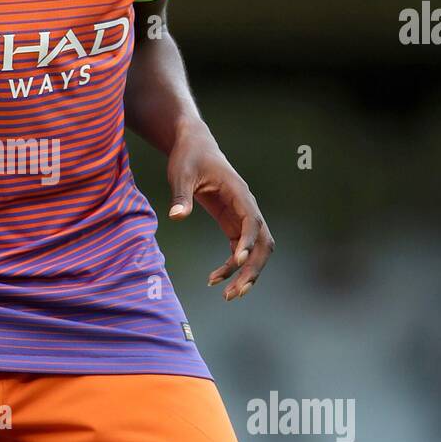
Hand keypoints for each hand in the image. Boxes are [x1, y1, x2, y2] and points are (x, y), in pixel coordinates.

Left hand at [166, 122, 274, 299]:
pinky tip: (215, 279)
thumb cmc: (189, 157)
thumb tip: (177, 217)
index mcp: (239, 192)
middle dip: (253, 268)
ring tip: (228, 295)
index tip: (237, 260)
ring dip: (246, 273)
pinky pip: (239, 249)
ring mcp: (241, 217)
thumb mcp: (181, 173)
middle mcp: (246, 207)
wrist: (194, 146)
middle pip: (263, 242)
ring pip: (255, 250)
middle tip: (235, 292)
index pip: (252, 221)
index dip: (248, 241)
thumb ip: (181, 195)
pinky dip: (232, 266)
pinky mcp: (232, 224)